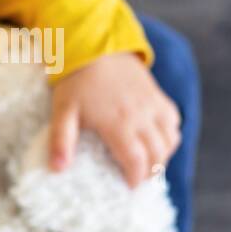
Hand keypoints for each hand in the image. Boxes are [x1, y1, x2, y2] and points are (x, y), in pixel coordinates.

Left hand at [48, 51, 180, 187]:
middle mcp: (140, 116)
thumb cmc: (76, 81)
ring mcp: (152, 104)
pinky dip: (170, 135)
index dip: (135, 179)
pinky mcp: (157, 95)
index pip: (136, 161)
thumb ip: (60, 141)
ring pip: (170, 139)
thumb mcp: (62, 111)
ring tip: (148, 163)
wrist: (95, 45)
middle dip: (151, 172)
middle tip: (138, 179)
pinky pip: (173, 120)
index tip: (128, 186)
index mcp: (118, 123)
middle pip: (157, 155)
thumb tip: (57, 169)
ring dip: (163, 156)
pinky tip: (157, 140)